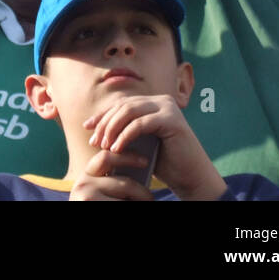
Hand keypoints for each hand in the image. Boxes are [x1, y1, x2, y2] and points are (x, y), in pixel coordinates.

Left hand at [85, 93, 225, 200]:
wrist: (191, 178)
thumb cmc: (164, 162)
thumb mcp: (138, 142)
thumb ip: (123, 129)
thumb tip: (92, 125)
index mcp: (153, 103)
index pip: (121, 104)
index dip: (102, 115)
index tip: (87, 128)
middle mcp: (161, 101)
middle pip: (122, 106)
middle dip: (105, 123)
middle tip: (94, 141)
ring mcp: (168, 107)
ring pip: (129, 111)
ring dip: (112, 129)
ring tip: (103, 146)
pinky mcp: (172, 119)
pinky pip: (140, 124)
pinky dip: (125, 136)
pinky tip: (116, 149)